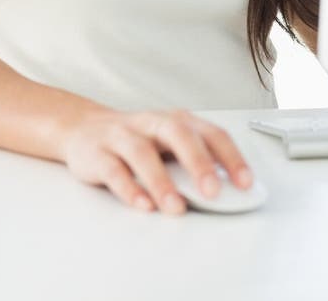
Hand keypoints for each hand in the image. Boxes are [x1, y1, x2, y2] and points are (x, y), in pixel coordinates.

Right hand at [60, 107, 253, 215]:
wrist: (82, 128)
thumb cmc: (136, 139)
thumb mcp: (167, 144)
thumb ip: (192, 162)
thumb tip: (225, 191)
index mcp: (175, 120)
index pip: (209, 133)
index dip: (230, 156)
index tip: (245, 183)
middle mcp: (150, 123)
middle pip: (177, 134)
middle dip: (197, 162)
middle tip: (213, 192)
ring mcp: (121, 136)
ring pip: (142, 152)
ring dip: (161, 181)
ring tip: (175, 207)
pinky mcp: (97, 153)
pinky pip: (113, 169)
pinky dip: (129, 188)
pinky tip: (142, 204)